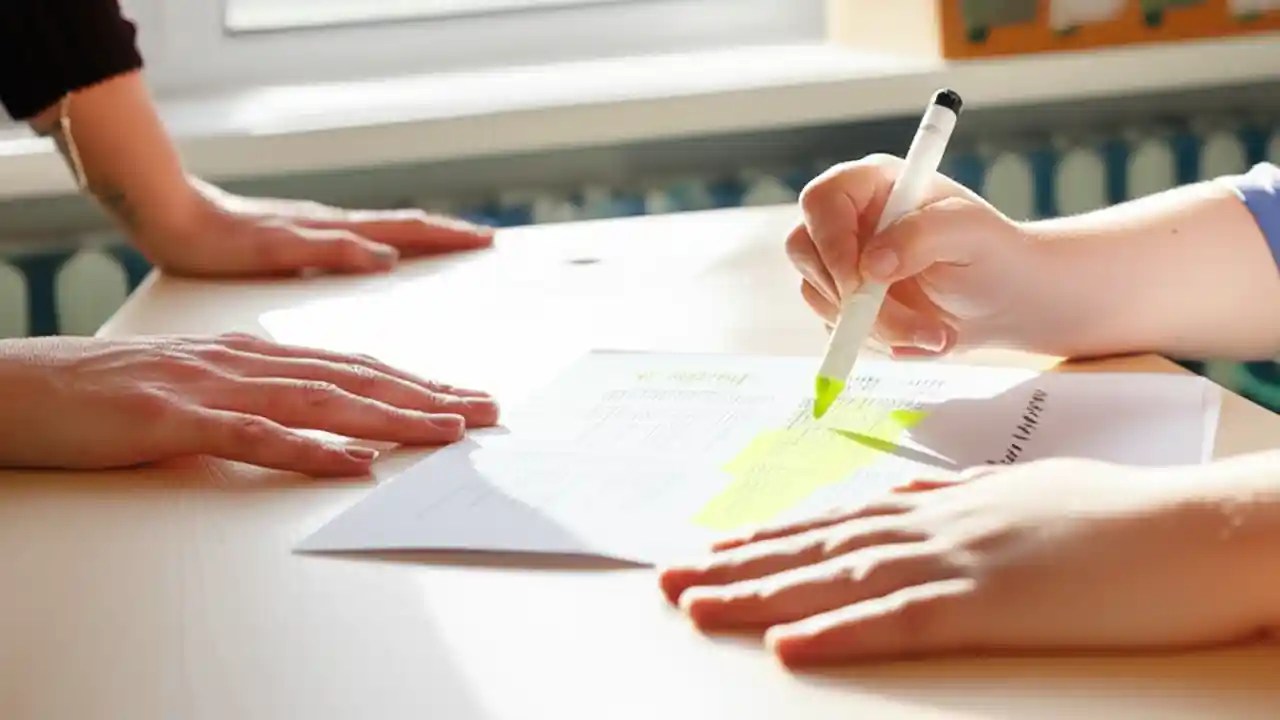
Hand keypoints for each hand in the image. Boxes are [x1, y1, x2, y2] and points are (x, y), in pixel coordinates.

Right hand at [0, 334, 498, 475]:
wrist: (22, 385)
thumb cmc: (111, 392)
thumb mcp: (200, 386)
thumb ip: (258, 396)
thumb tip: (321, 425)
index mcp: (253, 354)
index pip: (352, 366)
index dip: (414, 381)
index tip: (464, 398)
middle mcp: (245, 361)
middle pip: (355, 377)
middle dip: (427, 394)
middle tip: (486, 409)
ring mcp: (212, 387)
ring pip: (321, 399)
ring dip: (391, 417)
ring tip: (446, 431)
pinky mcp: (176, 419)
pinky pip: (254, 435)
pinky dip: (309, 449)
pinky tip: (352, 462)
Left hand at [132, 178, 494, 277]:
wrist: (168, 217)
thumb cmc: (215, 241)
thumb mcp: (275, 251)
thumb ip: (331, 251)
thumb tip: (386, 257)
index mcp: (335, 232)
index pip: (407, 231)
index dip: (448, 238)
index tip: (486, 240)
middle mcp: (333, 229)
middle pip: (405, 229)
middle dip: (448, 237)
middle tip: (484, 242)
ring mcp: (318, 234)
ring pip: (384, 236)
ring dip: (422, 242)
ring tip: (449, 249)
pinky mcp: (300, 244)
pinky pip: (360, 247)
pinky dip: (387, 250)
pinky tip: (381, 261)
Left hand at [659, 457, 1279, 667]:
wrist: (1197, 525)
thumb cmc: (1122, 516)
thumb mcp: (1028, 495)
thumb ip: (964, 500)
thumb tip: (912, 503)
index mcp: (946, 504)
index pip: (837, 523)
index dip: (771, 539)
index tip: (717, 549)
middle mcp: (936, 526)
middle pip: (817, 550)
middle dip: (737, 566)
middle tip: (669, 578)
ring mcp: (960, 562)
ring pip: (837, 581)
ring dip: (760, 597)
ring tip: (696, 606)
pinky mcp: (992, 606)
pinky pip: (901, 623)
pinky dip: (839, 636)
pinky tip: (789, 648)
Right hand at [788, 154, 1046, 356]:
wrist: (1005, 300)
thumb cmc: (993, 253)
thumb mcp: (969, 233)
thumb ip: (921, 237)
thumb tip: (872, 266)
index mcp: (872, 185)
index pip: (821, 201)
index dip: (831, 240)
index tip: (860, 280)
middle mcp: (848, 220)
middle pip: (805, 251)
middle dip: (850, 296)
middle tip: (897, 325)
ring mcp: (841, 263)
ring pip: (821, 297)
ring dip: (874, 327)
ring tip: (936, 335)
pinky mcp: (845, 303)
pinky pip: (837, 328)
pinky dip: (877, 342)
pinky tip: (922, 337)